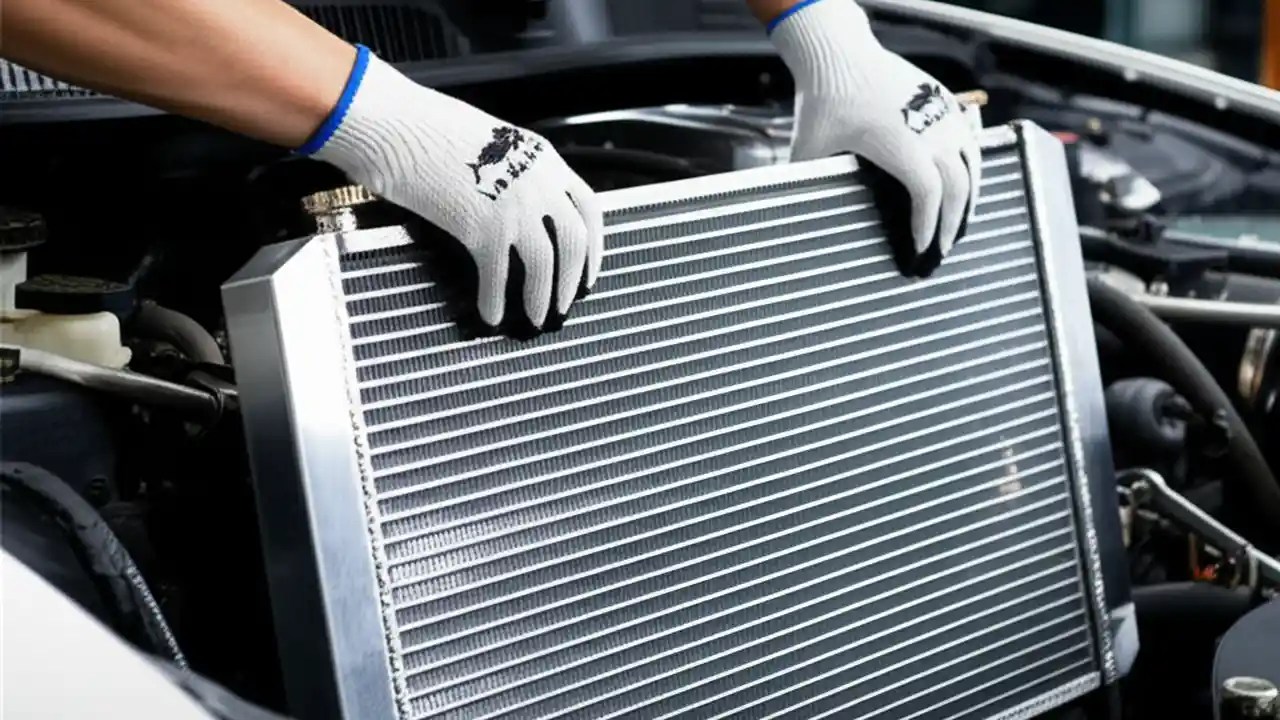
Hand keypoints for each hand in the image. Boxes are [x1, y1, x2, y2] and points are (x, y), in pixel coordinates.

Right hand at [304, 46, 603, 329]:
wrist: (396, 123)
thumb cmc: (431, 128)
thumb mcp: (493, 144)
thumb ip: (517, 173)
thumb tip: (521, 209)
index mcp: (544, 158)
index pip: (589, 208)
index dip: (594, 247)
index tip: (588, 271)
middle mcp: (538, 182)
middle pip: (573, 242)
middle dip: (571, 281)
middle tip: (563, 305)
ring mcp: (513, 205)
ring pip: (543, 263)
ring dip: (541, 297)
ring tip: (534, 318)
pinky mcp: (482, 226)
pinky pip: (497, 275)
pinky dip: (495, 300)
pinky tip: (490, 314)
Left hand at [770, 0, 980, 275]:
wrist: (841, 53)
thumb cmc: (825, 99)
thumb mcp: (809, 149)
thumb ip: (805, 184)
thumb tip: (790, 217)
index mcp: (902, 145)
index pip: (929, 195)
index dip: (929, 226)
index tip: (923, 248)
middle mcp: (931, 130)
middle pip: (959, 187)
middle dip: (953, 223)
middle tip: (943, 249)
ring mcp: (944, 114)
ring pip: (973, 164)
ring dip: (970, 197)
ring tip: (959, 224)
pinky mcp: (946, 101)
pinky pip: (970, 141)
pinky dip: (972, 168)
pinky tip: (964, 184)